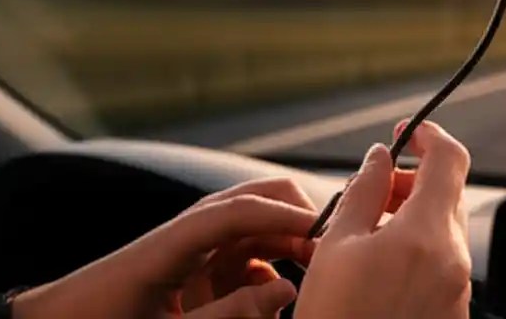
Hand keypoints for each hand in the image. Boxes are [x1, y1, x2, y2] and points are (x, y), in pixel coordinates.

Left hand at [0, 178, 317, 318]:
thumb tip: (287, 290)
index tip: (329, 236)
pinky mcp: (196, 262)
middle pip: (256, 198)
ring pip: (257, 223)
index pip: (242, 210)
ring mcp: (194, 243)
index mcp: (175, 239)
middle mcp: (188, 229)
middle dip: (297, 216)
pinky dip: (269, 263)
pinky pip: (245, 251)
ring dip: (288, 240)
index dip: (289, 219)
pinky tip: (279, 291)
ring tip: (317, 270)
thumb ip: (231, 315)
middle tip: (331, 251)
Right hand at [293, 121, 472, 318]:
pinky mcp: (453, 313)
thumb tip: (379, 157)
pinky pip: (443, 263)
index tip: (405, 133)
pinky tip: (380, 265)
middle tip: (373, 190)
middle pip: (449, 194)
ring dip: (413, 215)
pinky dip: (418, 248)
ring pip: (445, 229)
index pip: (450, 158)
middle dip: (413, 181)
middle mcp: (454, 260)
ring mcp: (458, 290)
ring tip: (367, 232)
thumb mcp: (335, 247)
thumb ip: (363, 192)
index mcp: (427, 234)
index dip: (428, 135)